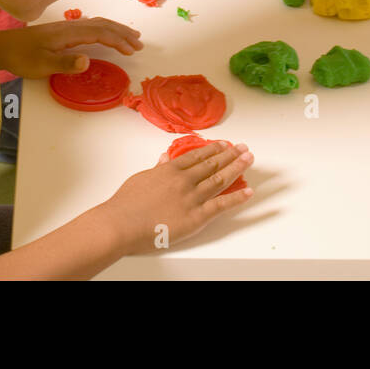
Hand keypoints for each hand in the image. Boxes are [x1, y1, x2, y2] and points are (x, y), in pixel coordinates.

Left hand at [0, 18, 142, 77]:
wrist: (3, 47)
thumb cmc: (22, 57)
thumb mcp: (42, 64)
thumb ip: (65, 63)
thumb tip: (88, 61)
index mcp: (69, 33)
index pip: (100, 33)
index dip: (118, 40)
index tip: (132, 50)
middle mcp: (70, 26)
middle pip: (103, 24)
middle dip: (123, 33)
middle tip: (139, 43)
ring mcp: (66, 27)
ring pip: (97, 23)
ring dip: (116, 29)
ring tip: (130, 37)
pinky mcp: (62, 30)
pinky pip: (91, 25)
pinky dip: (105, 29)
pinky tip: (106, 34)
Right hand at [102, 141, 253, 253]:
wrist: (121, 224)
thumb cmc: (125, 204)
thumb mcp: (141, 178)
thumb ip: (157, 168)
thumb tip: (165, 158)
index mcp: (171, 170)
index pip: (198, 155)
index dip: (214, 148)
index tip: (224, 144)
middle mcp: (185, 180)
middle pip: (213, 163)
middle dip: (231, 154)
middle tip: (243, 148)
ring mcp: (192, 197)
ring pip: (220, 179)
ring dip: (237, 168)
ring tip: (248, 159)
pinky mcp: (197, 216)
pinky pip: (221, 205)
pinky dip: (237, 198)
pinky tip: (248, 192)